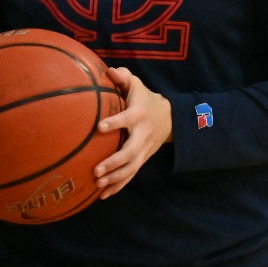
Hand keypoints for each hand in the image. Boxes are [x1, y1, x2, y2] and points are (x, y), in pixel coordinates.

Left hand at [92, 67, 171, 198]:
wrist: (170, 119)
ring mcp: (143, 151)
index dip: (115, 123)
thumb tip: (110, 71)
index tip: (99, 127)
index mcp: (138, 115)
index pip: (127, 119)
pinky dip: (118, 186)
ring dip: (115, 178)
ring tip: (97, 184)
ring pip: (131, 168)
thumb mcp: (137, 85)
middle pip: (130, 152)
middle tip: (96, 170)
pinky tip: (103, 195)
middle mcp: (142, 135)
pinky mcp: (142, 160)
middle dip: (114, 163)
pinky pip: (130, 175)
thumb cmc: (145, 99)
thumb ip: (123, 77)